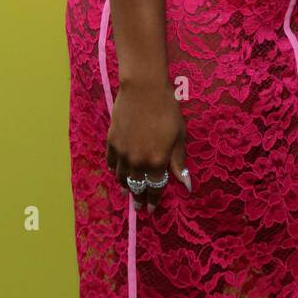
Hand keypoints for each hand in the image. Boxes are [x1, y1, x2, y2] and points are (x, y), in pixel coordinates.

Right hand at [106, 78, 190, 212]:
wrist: (143, 88)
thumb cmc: (167, 109)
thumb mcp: (179, 135)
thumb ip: (178, 162)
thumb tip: (186, 186)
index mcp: (156, 162)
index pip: (155, 188)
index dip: (154, 200)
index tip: (152, 210)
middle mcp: (137, 162)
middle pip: (137, 186)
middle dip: (139, 198)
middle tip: (139, 206)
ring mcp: (122, 152)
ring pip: (121, 177)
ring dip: (125, 186)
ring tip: (128, 190)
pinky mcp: (111, 141)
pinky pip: (111, 162)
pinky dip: (114, 169)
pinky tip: (116, 171)